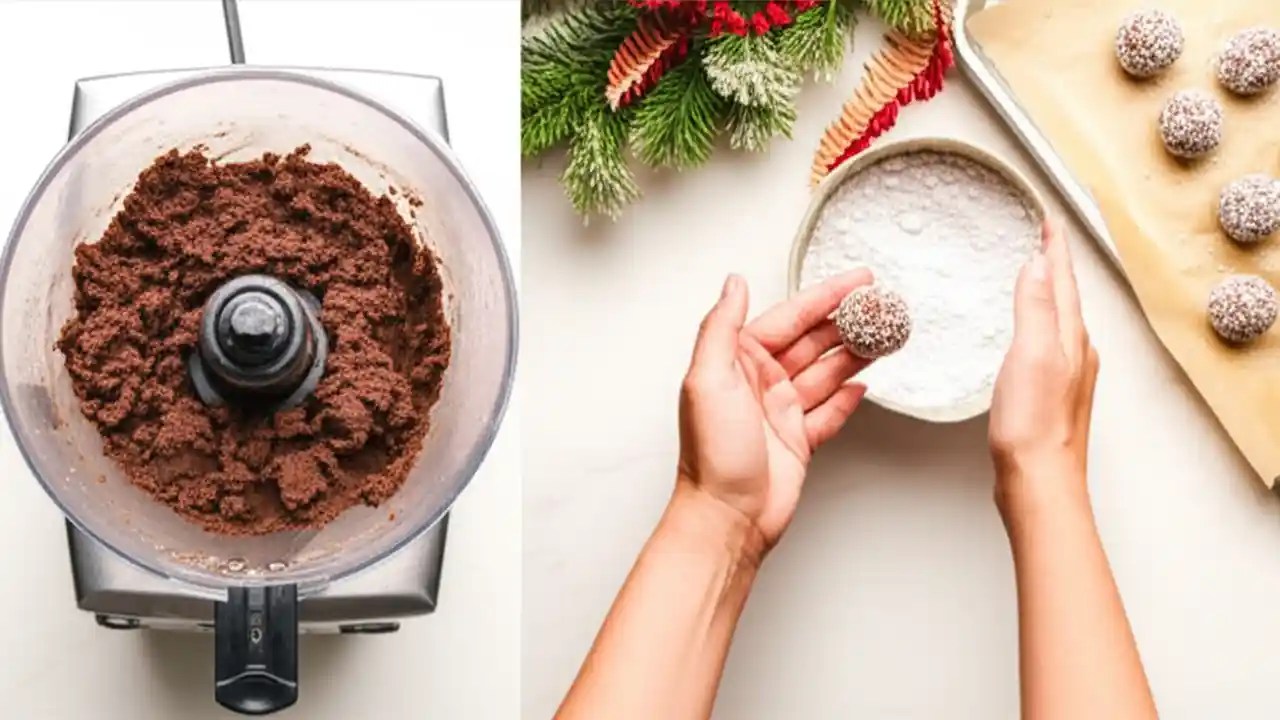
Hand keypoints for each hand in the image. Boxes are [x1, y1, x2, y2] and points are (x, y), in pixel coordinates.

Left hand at [675, 271, 874, 562]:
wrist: (727, 514)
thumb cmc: (711, 452)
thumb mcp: (707, 378)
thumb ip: (721, 326)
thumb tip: (733, 284)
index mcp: (738, 363)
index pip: (790, 318)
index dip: (825, 297)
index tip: (857, 281)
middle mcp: (760, 383)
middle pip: (813, 342)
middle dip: (848, 323)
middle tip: (882, 306)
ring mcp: (781, 412)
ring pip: (827, 373)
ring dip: (856, 355)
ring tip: (886, 336)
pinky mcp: (798, 440)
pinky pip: (829, 412)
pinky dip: (847, 399)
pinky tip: (863, 384)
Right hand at [989, 219, 1098, 513]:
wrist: (1040, 480)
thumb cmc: (1034, 426)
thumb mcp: (1030, 355)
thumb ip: (1034, 307)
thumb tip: (1038, 264)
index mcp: (1069, 337)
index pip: (1062, 279)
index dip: (1055, 247)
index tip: (1049, 219)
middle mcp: (1075, 351)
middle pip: (1066, 295)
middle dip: (1055, 263)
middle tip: (1044, 237)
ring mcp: (1066, 373)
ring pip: (1061, 318)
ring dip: (1050, 291)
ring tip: (1038, 273)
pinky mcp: (1052, 392)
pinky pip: (1050, 342)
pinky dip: (1041, 322)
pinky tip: (1031, 331)